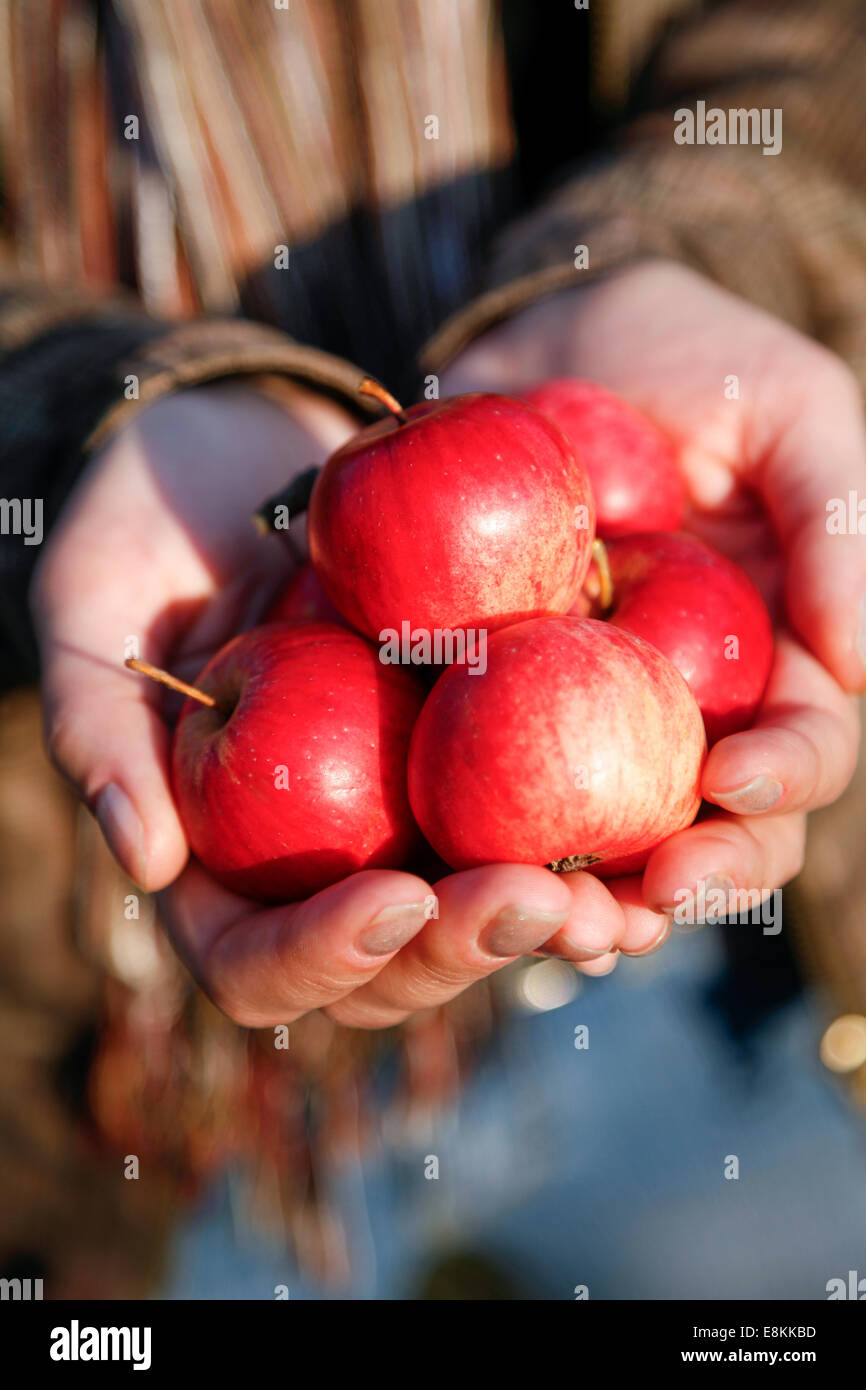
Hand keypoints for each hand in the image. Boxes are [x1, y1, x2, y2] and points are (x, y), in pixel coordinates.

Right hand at [34, 379, 662, 1033]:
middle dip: (469, 950)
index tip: (396, 900)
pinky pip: (535, 815)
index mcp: (216, 859)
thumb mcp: (93, 598)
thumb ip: (99, 726)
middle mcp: (317, 859)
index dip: (324, 956)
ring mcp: (400, 814)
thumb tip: (147, 865)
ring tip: (623, 894)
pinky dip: (595, 834)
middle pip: (392, 966)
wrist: (245, 444)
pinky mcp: (470, 753)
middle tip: (547, 901)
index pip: (257, 963)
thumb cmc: (147, 517)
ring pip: (480, 914)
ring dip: (554, 919)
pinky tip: (661, 820)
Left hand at [440, 259, 864, 935]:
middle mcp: (691, 715)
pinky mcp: (499, 711)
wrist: (555, 343)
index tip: (727, 784)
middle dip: (688, 883)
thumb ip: (837, 516)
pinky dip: (484, 844)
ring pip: (605, 842)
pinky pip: (494, 793)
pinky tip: (458, 877)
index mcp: (777, 665)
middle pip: (710, 832)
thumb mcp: (788, 409)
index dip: (781, 784)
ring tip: (553, 927)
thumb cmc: (693, 362)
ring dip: (586, 899)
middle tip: (639, 908)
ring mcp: (592, 721)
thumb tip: (860, 661)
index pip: (802, 752)